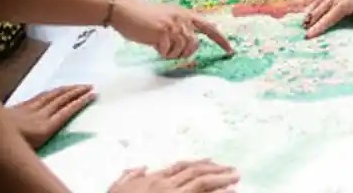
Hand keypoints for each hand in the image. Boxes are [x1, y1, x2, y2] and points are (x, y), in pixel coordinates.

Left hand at [7, 84, 95, 148]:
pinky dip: (51, 92)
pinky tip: (54, 90)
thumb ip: (44, 134)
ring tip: (77, 85)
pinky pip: (40, 96)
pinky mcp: (21, 107)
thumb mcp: (30, 147)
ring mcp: (30, 109)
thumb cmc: (9, 146)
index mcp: (44, 128)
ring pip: (51, 96)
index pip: (67, 112)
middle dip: (76, 92)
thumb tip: (54, 126)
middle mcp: (39, 115)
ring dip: (66, 89)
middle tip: (90, 86)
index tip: (92, 94)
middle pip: (61, 100)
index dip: (80, 102)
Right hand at [107, 159, 238, 192]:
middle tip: (233, 170)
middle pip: (196, 173)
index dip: (198, 164)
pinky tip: (229, 192)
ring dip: (221, 180)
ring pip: (202, 184)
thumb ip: (129, 176)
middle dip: (216, 171)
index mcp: (154, 180)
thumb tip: (140, 167)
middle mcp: (166, 186)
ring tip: (236, 178)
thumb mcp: (117, 188)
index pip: (180, 168)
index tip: (212, 162)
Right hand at [112, 0, 233, 58]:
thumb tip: (187, 46)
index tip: (230, 50)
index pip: (208, 27)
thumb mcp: (165, 18)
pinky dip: (161, 52)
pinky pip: (168, 52)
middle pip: (194, 45)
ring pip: (182, 50)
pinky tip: (152, 43)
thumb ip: (178, 28)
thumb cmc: (141, 16)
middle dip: (183, 52)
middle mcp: (182, 18)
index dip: (220, 40)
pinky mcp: (163, 32)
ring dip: (170, 53)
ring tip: (158, 44)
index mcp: (184, 14)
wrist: (124, 10)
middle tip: (168, 49)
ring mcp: (173, 24)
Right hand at [303, 0, 352, 37]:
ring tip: (302, 25)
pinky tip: (306, 13)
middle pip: (318, 14)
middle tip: (303, 35)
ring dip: (308, 16)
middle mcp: (333, 0)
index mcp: (343, 5)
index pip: (328, 19)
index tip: (309, 35)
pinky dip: (310, 6)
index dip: (318, 28)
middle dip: (310, 24)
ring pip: (315, 6)